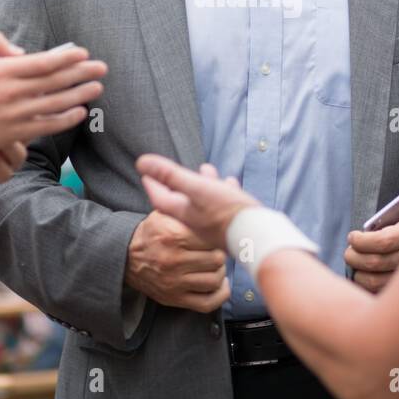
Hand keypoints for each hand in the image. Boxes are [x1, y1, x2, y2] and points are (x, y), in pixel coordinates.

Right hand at [0, 33, 106, 157]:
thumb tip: (22, 51)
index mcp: (2, 72)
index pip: (43, 62)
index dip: (67, 58)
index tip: (83, 53)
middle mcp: (12, 92)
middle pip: (56, 81)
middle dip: (82, 73)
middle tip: (102, 68)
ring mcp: (17, 114)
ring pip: (57, 103)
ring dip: (81, 94)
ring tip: (98, 87)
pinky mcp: (17, 133)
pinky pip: (49, 125)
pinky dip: (67, 119)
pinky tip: (81, 112)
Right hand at [123, 205, 229, 313]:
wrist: (124, 257)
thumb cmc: (151, 233)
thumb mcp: (164, 213)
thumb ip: (188, 205)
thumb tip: (220, 186)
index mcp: (174, 236)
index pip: (212, 238)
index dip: (219, 236)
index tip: (218, 235)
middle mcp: (174, 260)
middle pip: (217, 259)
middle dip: (221, 254)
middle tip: (218, 250)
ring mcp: (174, 282)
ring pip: (215, 280)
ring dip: (220, 272)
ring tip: (215, 265)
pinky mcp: (174, 298)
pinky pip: (207, 303)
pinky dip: (219, 294)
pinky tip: (219, 284)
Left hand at [136, 155, 259, 252]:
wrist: (257, 236)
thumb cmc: (227, 212)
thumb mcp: (197, 188)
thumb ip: (171, 175)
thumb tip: (141, 162)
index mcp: (184, 211)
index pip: (160, 196)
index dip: (152, 181)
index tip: (145, 170)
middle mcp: (196, 220)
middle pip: (180, 199)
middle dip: (178, 180)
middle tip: (172, 169)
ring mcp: (212, 225)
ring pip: (203, 199)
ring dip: (203, 182)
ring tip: (207, 169)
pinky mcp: (229, 225)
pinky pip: (221, 204)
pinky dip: (222, 191)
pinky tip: (230, 183)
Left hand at [344, 204, 398, 292]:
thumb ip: (389, 218)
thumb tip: (364, 232)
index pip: (381, 241)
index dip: (360, 241)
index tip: (352, 238)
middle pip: (375, 263)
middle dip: (354, 257)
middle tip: (349, 253)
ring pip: (376, 282)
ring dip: (358, 274)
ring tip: (355, 265)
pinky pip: (382, 295)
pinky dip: (368, 288)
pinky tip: (366, 278)